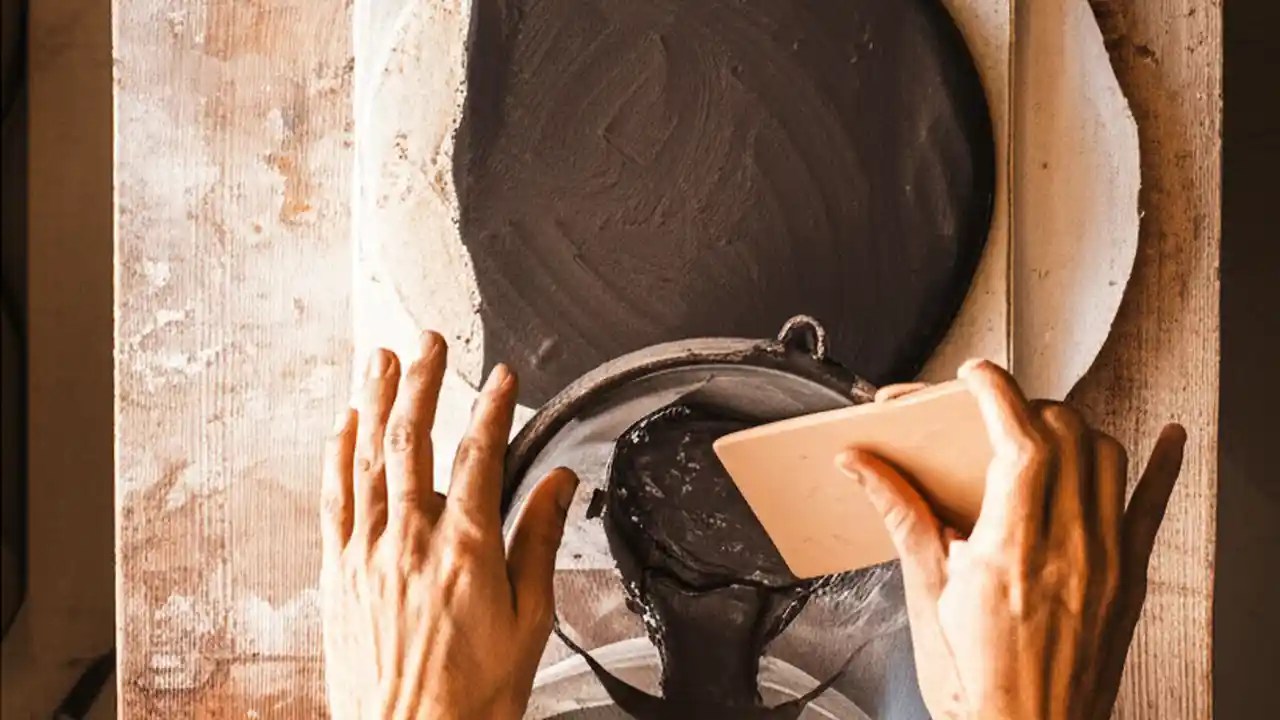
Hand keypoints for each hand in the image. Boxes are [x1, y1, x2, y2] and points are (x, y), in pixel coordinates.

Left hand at [320, 333, 578, 718]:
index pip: (479, 456)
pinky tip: (342, 424)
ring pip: (367, 458)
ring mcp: (366, 553)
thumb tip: (557, 485)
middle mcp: (410, 540)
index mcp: (465, 549)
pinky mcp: (337, 572)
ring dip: (376, 401)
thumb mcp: (529, 619)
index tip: (503, 377)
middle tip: (430, 342)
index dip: (492, 408)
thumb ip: (538, 541)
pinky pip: (334, 498)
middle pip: (412, 439)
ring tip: (383, 360)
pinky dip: (337, 455)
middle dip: (424, 382)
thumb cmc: (473, 693)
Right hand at [839, 360, 1185, 719]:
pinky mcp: (1128, 577)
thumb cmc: (978, 681)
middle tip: (993, 410)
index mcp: (1010, 553)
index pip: (1020, 441)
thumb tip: (861, 466)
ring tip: (1041, 430)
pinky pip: (1155, 506)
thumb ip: (900, 517)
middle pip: (1066, 436)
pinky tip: (1169, 439)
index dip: (998, 391)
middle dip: (1026, 405)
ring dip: (1074, 428)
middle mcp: (1068, 550)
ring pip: (1107, 457)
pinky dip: (1165, 465)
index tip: (976, 375)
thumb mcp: (928, 597)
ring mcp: (1107, 562)